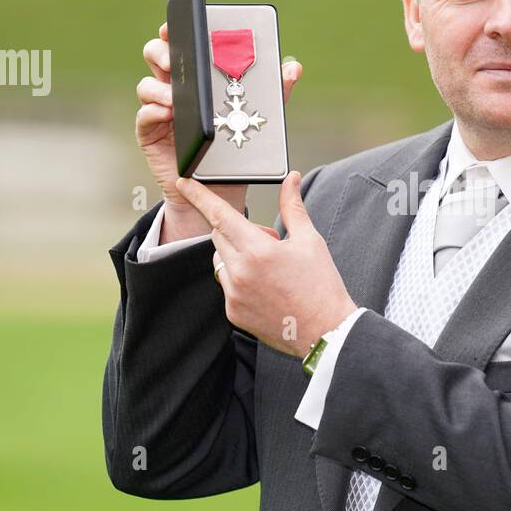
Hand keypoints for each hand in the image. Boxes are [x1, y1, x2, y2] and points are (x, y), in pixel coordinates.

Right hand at [136, 21, 301, 239]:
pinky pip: (144, 115)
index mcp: (196, 76)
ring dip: (159, 86)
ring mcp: (160, 109)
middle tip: (175, 58)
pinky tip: (168, 113)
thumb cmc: (235, 146)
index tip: (178, 23)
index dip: (175, 29)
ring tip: (176, 96)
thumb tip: (294, 67)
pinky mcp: (151, 133)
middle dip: (162, 51)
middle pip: (155, 55)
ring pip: (146, 85)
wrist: (220, 188)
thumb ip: (275, 91)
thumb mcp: (258, 115)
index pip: (181, 44)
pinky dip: (153, 111)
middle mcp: (174, 87)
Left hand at [177, 170, 357, 357]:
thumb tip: (291, 179)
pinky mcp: (233, 312)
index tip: (185, 183)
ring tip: (267, 268)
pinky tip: (265, 288)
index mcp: (258, 250)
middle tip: (268, 242)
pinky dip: (239, 280)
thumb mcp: (310, 241)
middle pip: (219, 236)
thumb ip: (293, 206)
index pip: (220, 215)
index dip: (199, 196)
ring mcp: (234, 295)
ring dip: (235, 255)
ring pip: (220, 261)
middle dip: (236, 230)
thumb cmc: (321, 287)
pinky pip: (226, 285)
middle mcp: (240, 272)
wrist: (325, 331)